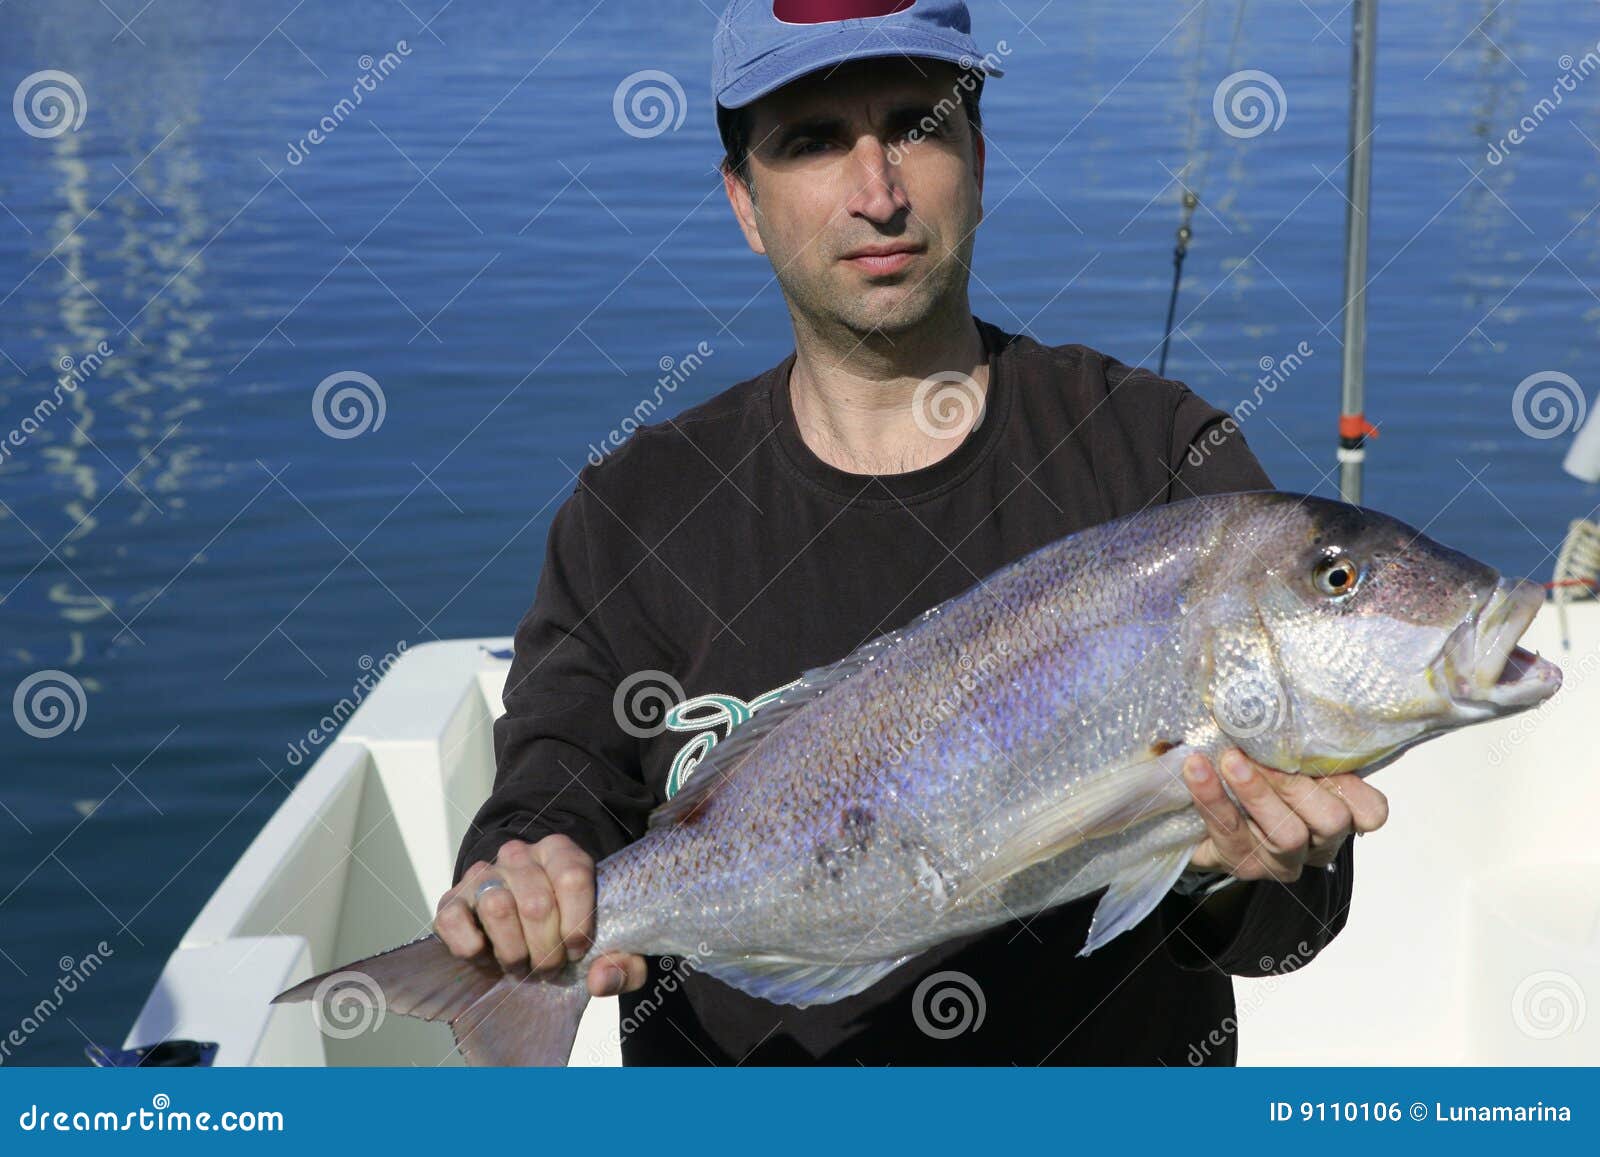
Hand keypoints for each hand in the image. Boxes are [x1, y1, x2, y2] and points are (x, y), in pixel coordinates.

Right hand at [433, 834, 647, 997]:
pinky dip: (471, 949)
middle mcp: (520, 855)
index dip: (577, 923)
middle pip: (536, 903)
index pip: (572, 877)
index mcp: (561, 852)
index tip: (577, 951)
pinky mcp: (452, 899)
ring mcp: (483, 874)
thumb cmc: (569, 931)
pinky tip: (487, 958)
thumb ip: (624, 966)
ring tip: (521, 966)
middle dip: (546, 951)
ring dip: (513, 952)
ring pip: (497, 907)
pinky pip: (453, 920)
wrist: (522, 922)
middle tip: (549, 969)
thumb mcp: (609, 945)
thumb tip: (601, 980)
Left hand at [1179, 749, 1388, 881]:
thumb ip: (1296, 743)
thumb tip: (1288, 698)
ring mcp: (1282, 860)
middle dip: (1297, 784)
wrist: (1201, 823)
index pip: (1370, 811)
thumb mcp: (1282, 760)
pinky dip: (1211, 796)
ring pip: (1285, 834)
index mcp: (1338, 812)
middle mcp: (1318, 842)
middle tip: (1262, 753)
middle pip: (1331, 820)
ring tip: (1230, 758)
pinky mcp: (1243, 864)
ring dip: (1256, 792)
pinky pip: (1229, 831)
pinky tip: (1196, 769)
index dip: (1355, 790)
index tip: (1326, 760)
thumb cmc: (1254, 779)